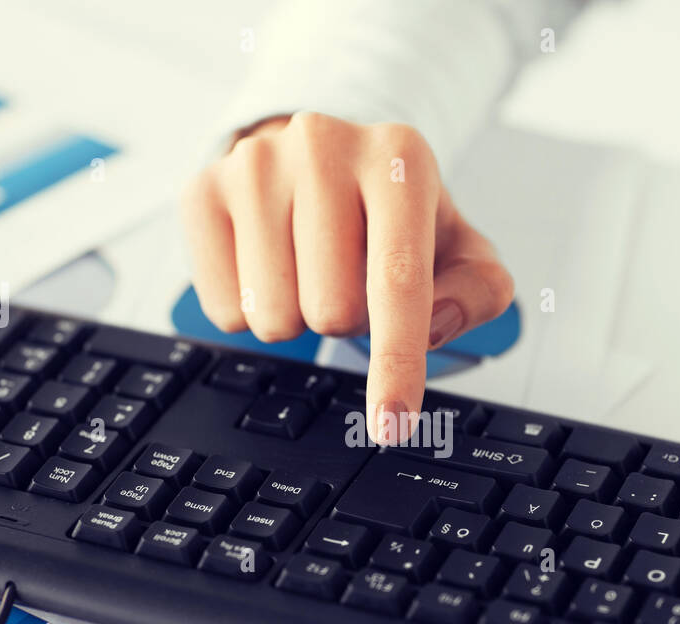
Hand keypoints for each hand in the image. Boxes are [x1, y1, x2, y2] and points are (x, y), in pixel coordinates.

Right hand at [181, 112, 512, 441]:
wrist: (320, 158)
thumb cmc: (391, 214)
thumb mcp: (456, 246)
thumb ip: (478, 291)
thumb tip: (436, 325)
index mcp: (399, 157)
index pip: (397, 282)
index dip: (396, 365)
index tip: (392, 424)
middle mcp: (323, 144)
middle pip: (331, 311)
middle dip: (348, 320)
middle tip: (352, 277)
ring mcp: (255, 163)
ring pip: (273, 316)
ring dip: (299, 315)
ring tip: (311, 267)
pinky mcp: (202, 190)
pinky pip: (224, 309)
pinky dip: (252, 309)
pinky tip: (269, 264)